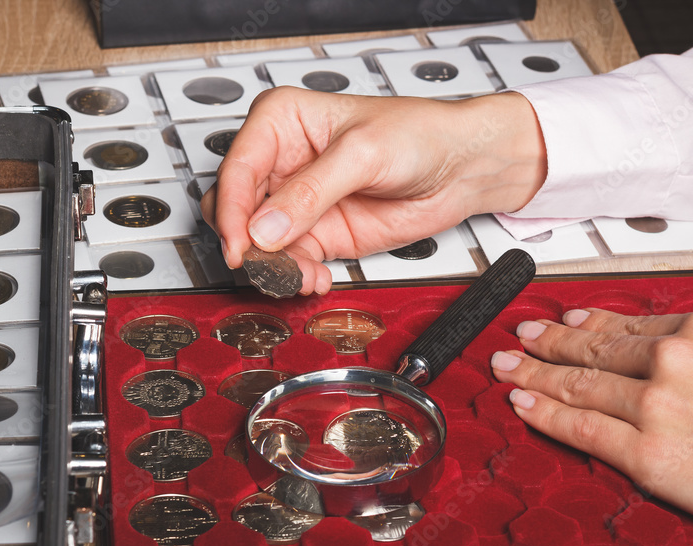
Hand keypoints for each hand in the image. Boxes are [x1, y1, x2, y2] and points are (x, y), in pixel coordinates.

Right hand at [201, 87, 545, 293]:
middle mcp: (283, 161)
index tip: (240, 243)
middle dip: (248, 242)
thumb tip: (265, 228)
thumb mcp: (362, 153)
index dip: (232, 210)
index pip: (237, 168)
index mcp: (282, 121)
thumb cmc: (419, 135)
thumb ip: (311, 191)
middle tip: (268, 263)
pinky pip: (289, 261)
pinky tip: (315, 277)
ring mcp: (299, 201)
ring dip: (274, 266)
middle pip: (236, 208)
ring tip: (301, 274)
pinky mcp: (319, 232)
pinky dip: (296, 275)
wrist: (460, 167)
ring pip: (258, 242)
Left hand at [490, 307, 692, 545]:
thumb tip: (659, 343)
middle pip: (592, 349)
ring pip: (578, 385)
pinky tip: (524, 404)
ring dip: (535, 374)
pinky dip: (547, 414)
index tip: (563, 320)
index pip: (624, 323)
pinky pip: (583, 429)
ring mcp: (656, 407)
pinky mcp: (649, 454)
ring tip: (509, 367)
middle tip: (518, 338)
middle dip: (547, 343)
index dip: (585, 323)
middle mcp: (672, 360)